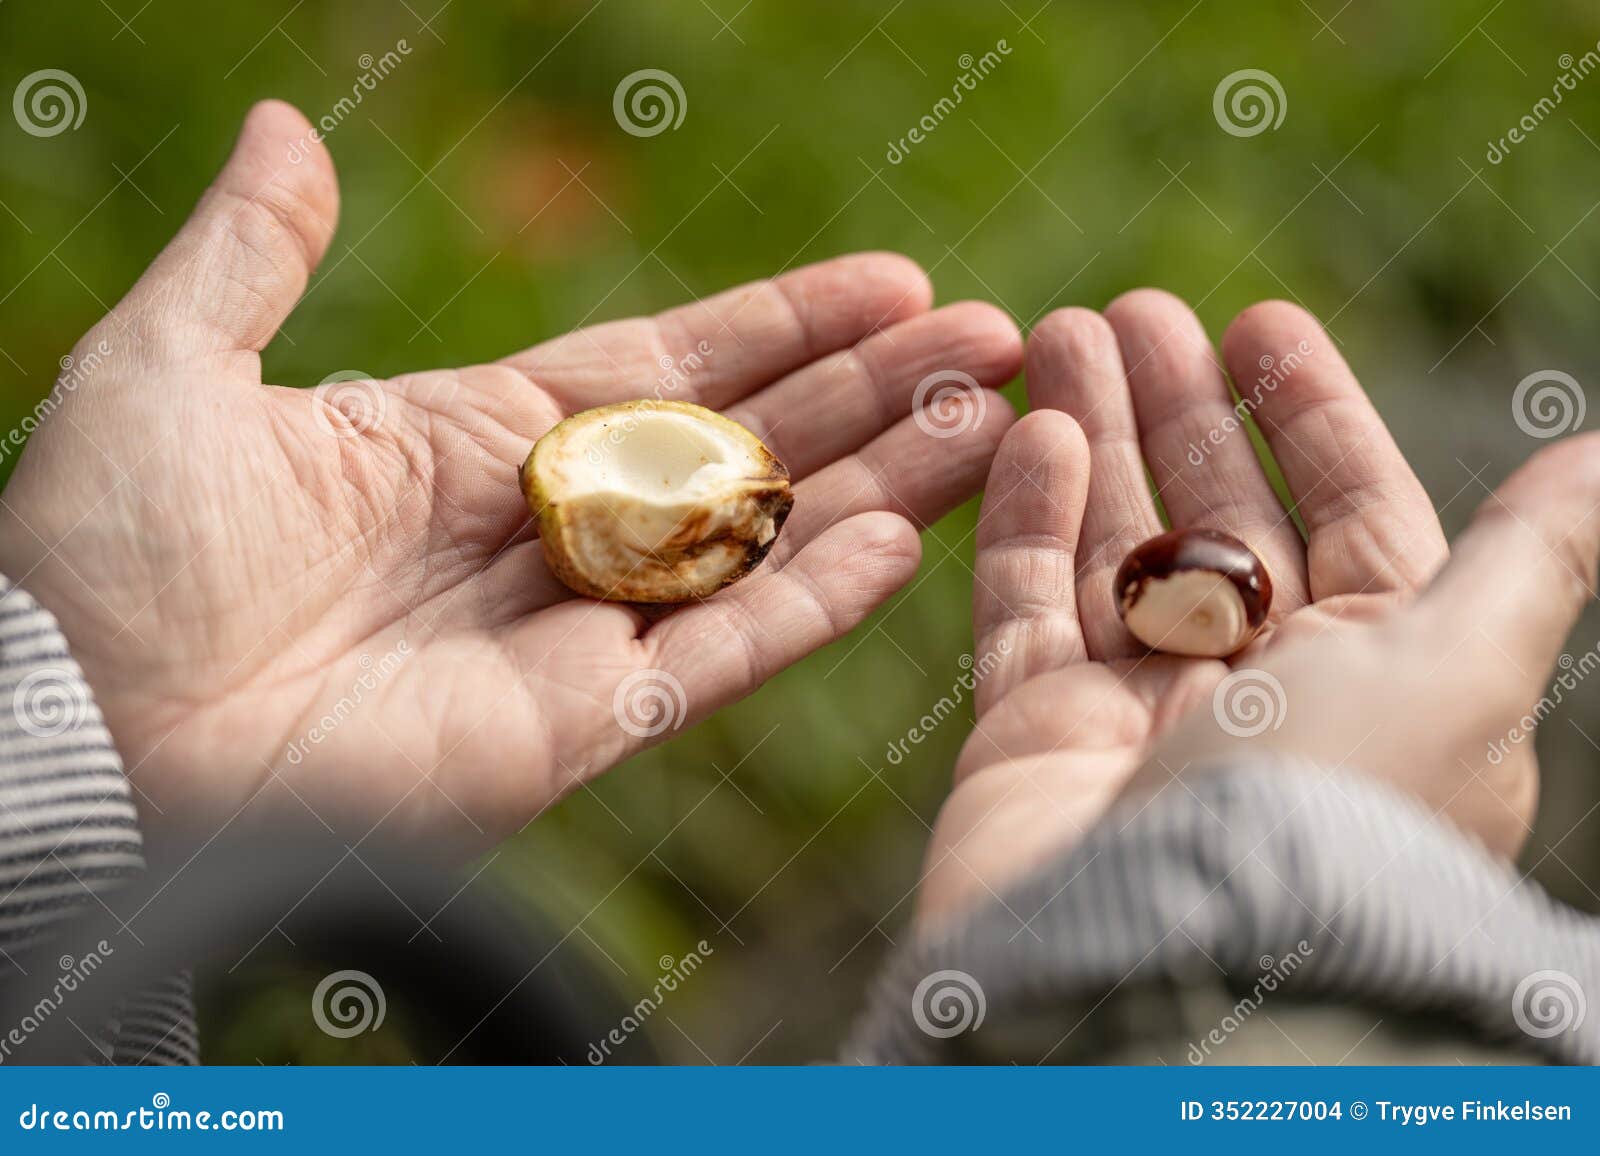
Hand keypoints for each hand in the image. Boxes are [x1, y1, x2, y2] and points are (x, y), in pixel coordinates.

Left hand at [0, 101, 1022, 852]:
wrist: (71, 729)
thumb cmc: (99, 550)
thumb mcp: (171, 363)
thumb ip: (257, 252)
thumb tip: (282, 124)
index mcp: (470, 438)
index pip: (669, 368)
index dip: (786, 323)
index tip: (893, 280)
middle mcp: (545, 531)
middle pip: (747, 448)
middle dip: (874, 393)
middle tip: (992, 340)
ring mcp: (568, 631)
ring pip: (760, 547)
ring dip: (882, 483)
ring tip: (992, 419)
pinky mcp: (572, 726)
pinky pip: (718, 656)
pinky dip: (810, 604)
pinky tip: (903, 542)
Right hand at [920, 290, 1597, 926]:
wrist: (1164, 966)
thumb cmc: (1332, 811)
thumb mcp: (1463, 667)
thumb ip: (1527, 556)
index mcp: (1380, 674)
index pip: (1348, 510)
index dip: (1312, 412)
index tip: (1259, 321)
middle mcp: (1262, 693)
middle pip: (1216, 516)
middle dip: (1180, 408)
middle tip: (1130, 308)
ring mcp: (1139, 713)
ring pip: (1115, 545)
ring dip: (1097, 434)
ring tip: (1061, 332)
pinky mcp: (1037, 733)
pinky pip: (1027, 604)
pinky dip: (1028, 518)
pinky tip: (1035, 431)